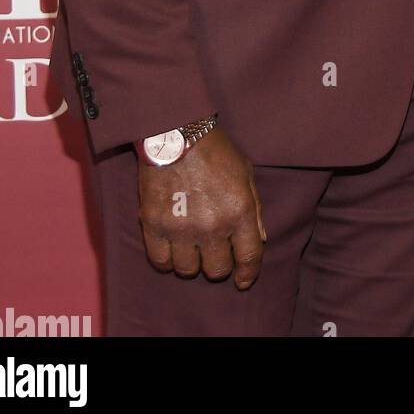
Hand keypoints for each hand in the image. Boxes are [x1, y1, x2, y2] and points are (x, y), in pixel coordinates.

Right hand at [138, 127, 265, 287]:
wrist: (176, 132)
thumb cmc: (215, 150)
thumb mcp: (245, 173)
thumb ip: (254, 209)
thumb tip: (259, 240)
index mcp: (239, 211)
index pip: (249, 257)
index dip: (248, 274)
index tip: (243, 281)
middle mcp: (212, 225)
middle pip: (217, 269)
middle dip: (219, 265)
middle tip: (214, 253)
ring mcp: (182, 228)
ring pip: (188, 270)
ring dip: (193, 263)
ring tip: (192, 248)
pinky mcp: (154, 225)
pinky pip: (161, 262)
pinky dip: (167, 261)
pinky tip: (172, 250)